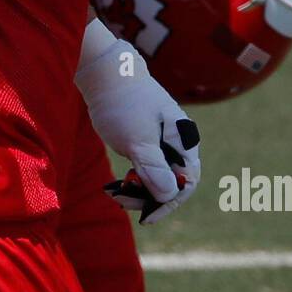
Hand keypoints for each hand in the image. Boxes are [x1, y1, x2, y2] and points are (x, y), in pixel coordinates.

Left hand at [75, 20, 200, 221]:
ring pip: (156, 176)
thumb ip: (154, 169)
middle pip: (171, 181)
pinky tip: (116, 184)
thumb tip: (168, 195)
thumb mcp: (138, 141)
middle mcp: (176, 142)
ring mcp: (161, 140)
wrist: (105, 73)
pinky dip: (132, 178)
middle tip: (121, 198)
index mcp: (183, 141)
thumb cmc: (124, 104)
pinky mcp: (145, 139)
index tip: (147, 217)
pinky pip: (145, 167)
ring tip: (115, 191)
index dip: (168, 202)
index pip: (186, 182)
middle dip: (148, 196)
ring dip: (138, 188)